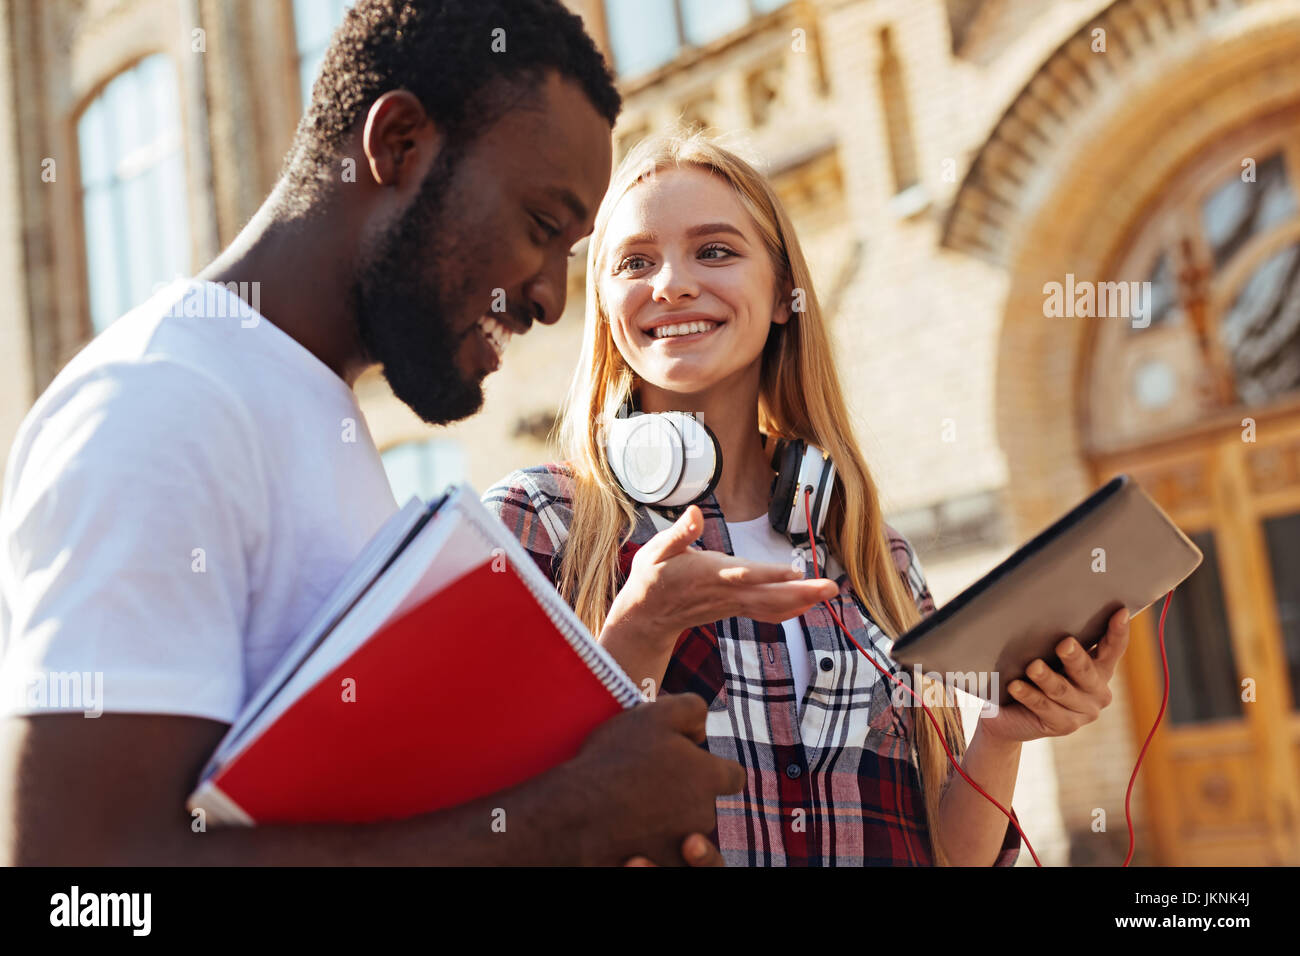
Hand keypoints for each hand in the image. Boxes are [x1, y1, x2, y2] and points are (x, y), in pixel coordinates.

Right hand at [564, 693, 744, 865]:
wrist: (577, 812)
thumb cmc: (616, 759)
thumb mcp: (656, 713)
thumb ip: (692, 710)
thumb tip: (702, 732)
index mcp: (709, 777)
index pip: (732, 777)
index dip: (714, 769)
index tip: (692, 766)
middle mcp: (704, 815)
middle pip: (703, 804)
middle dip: (683, 794)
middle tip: (647, 782)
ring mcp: (682, 846)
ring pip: (683, 832)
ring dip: (665, 822)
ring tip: (632, 808)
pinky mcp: (659, 864)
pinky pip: (663, 856)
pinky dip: (649, 846)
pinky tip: (625, 833)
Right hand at [605, 505, 838, 649]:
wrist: (647, 615)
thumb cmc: (653, 577)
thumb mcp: (657, 550)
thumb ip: (679, 533)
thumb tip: (696, 512)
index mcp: (709, 574)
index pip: (744, 574)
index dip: (770, 574)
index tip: (795, 571)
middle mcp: (725, 592)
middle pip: (769, 595)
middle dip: (802, 592)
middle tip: (832, 587)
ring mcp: (732, 604)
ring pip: (772, 606)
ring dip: (803, 600)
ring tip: (830, 592)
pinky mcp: (735, 609)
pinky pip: (766, 612)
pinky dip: (789, 610)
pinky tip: (807, 604)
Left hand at [977, 608, 1129, 743]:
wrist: (1010, 713)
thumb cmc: (1029, 674)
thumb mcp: (1044, 655)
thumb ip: (1052, 640)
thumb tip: (1041, 614)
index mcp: (1099, 667)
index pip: (1112, 648)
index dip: (1117, 631)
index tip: (1119, 611)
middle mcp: (1097, 690)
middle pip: (1087, 670)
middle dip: (1076, 657)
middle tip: (1064, 643)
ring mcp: (1083, 711)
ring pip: (1063, 690)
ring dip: (1047, 678)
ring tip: (1033, 666)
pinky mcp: (1063, 726)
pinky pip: (1044, 707)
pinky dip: (1029, 695)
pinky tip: (1015, 686)